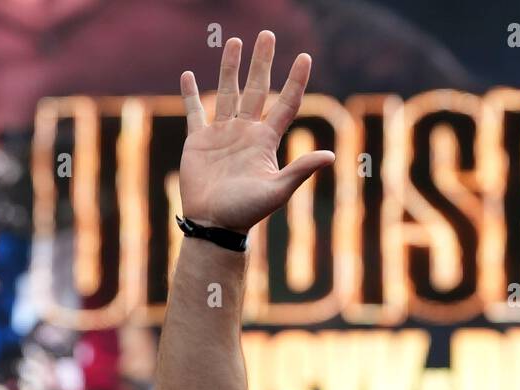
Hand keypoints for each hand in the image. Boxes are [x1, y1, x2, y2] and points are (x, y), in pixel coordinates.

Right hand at [178, 31, 334, 232]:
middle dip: (262, 62)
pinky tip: (189, 75)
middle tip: (267, 35)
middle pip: (256, 88)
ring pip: (228, 92)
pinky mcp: (198, 140)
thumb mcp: (277, 190)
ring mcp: (222, 133)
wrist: (213, 224)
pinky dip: (191, 94)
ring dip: (230, 68)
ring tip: (235, 41)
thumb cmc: (246, 211)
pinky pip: (195, 111)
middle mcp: (246, 131)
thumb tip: (331, 156)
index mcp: (265, 140)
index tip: (304, 56)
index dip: (295, 80)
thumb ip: (300, 170)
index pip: (286, 103)